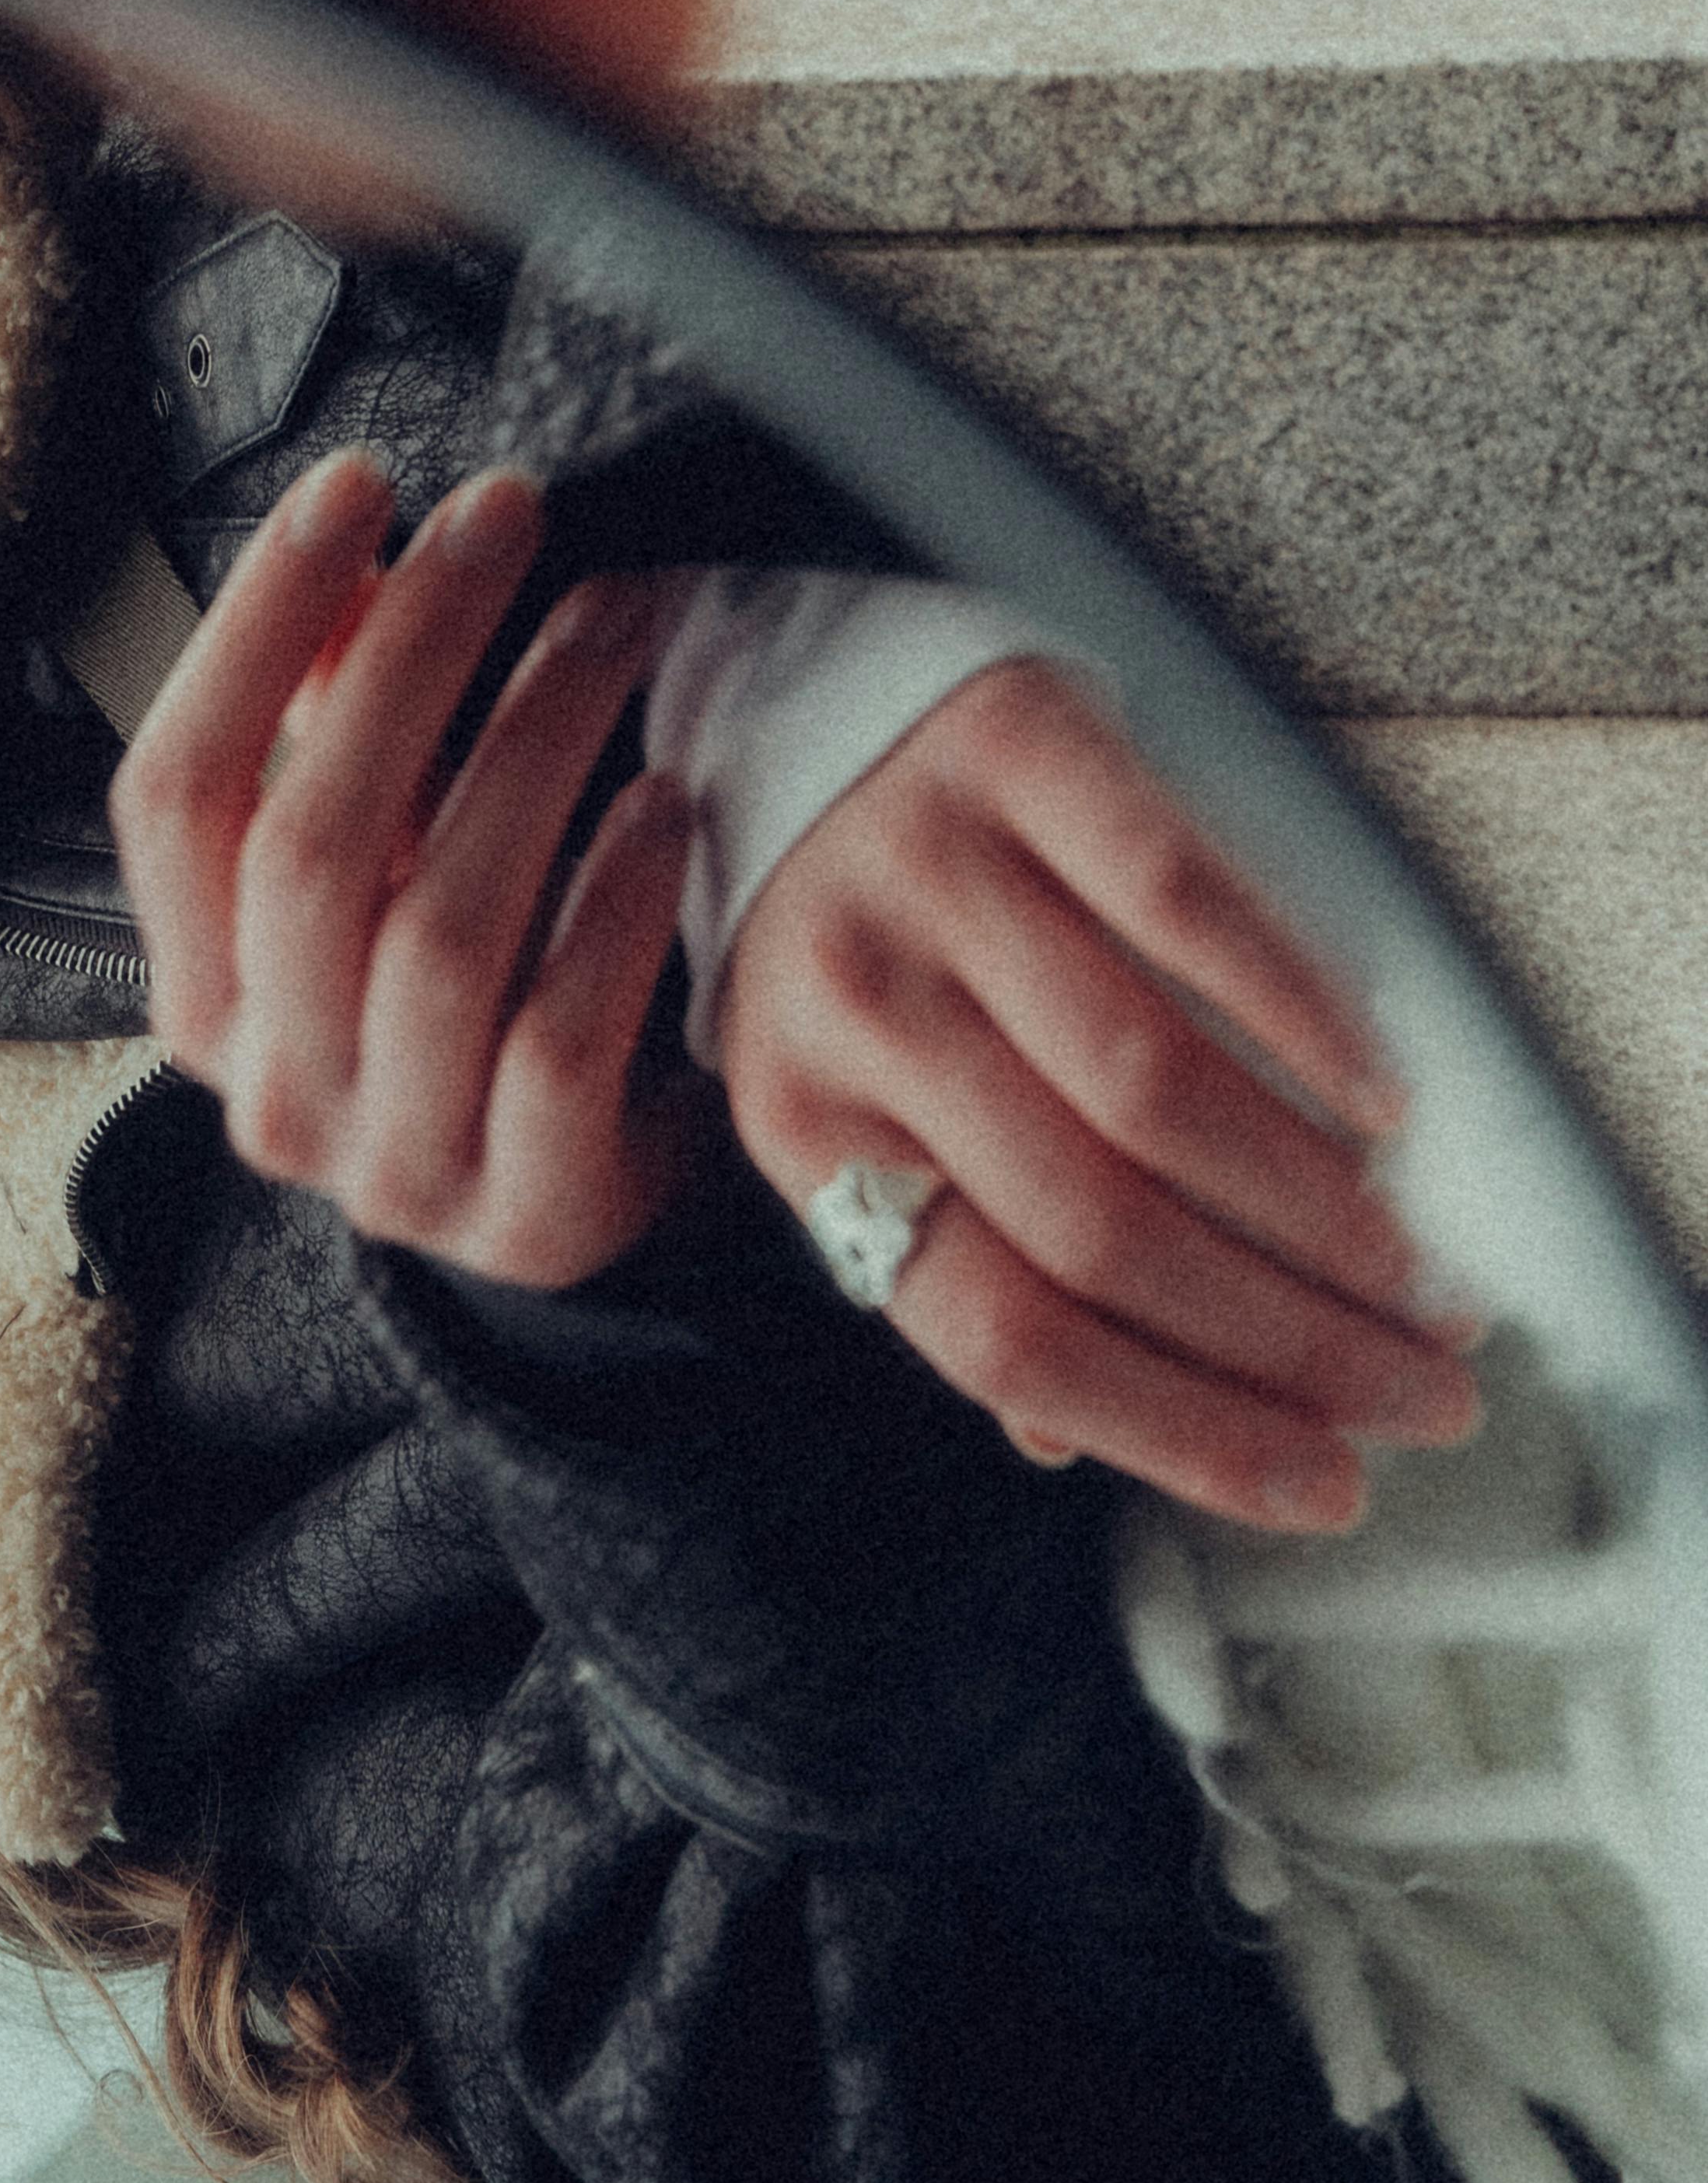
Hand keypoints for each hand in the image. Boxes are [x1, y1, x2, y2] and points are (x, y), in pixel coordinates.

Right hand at [112, 452, 695, 1282]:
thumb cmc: (483, 1002)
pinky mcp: (524, 1215)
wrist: (591, 1193)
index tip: (352, 490)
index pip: (175, 797)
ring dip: (532, 747)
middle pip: (306, 846)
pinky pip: (556, 1042)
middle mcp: (272, 1091)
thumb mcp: (386, 865)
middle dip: (412, 651)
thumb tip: (342, 545)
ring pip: (435, 933)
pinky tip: (667, 802)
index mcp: (203, 998)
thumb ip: (340, 729)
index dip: (250, 629)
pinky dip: (613, 907)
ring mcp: (393, 1166)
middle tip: (507, 518)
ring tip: (614, 623)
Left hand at [713, 657, 1482, 1532]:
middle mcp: (853, 1011)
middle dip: (1289, 1337)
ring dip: (1314, 1208)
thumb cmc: (841, 938)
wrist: (762, 699)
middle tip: (1422, 1387)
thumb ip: (944, 1253)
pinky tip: (1379, 1100)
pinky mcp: (1008, 748)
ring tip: (1418, 1280)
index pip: (1004, 1334)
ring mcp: (928, 874)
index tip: (1326, 1483)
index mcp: (806, 1135)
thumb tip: (1072, 1435)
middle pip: (1101, 1229)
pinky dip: (1295, 1007)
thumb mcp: (840, 1104)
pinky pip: (1177, 895)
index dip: (1179, 1427)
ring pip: (1150, 1087)